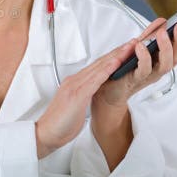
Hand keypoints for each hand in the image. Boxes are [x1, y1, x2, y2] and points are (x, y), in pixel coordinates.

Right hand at [35, 39, 137, 158]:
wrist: (46, 133)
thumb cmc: (59, 124)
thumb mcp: (74, 106)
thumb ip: (82, 96)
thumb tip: (90, 94)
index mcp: (74, 84)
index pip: (96, 67)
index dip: (111, 57)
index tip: (124, 50)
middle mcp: (74, 81)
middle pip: (99, 63)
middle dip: (116, 52)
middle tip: (131, 42)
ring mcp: (75, 86)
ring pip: (99, 68)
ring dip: (115, 57)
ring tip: (128, 48)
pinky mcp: (77, 95)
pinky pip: (95, 80)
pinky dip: (107, 70)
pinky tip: (116, 64)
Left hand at [92, 17, 176, 110]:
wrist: (108, 87)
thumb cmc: (125, 67)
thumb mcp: (139, 47)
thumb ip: (150, 35)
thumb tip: (164, 20)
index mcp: (160, 60)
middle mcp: (158, 68)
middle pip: (176, 57)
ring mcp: (149, 75)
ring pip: (165, 65)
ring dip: (165, 48)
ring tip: (162, 33)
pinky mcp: (135, 79)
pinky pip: (143, 70)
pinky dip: (144, 57)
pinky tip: (140, 46)